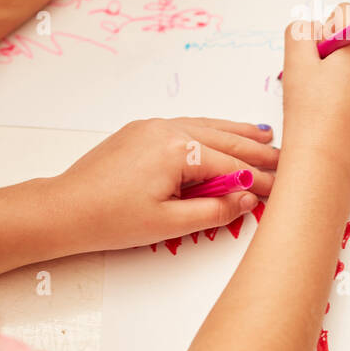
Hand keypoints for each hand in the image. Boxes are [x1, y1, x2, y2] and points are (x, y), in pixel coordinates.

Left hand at [53, 117, 278, 251]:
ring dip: (236, 133)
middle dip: (256, 151)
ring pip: (207, 127)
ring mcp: (153, 126)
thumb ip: (214, 210)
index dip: (258, 180)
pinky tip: (223, 133)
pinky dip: (210, 131)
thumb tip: (247, 199)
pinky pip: (187, 127)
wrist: (63, 209)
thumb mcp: (169, 224)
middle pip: (224, 139)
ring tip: (265, 136)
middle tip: (285, 159)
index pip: (231, 166)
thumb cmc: (110, 219)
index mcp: (177, 150)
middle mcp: (167, 129)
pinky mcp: (142, 131)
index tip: (281, 188)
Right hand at [279, 3, 349, 175]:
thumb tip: (314, 27)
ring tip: (330, 95)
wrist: (326, 163)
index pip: (345, 13)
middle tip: (322, 78)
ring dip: (348, 64)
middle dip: (339, 46)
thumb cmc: (310, 113)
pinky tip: (341, 106)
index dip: (323, 32)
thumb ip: (300, 31)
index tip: (318, 60)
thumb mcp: (296, 62)